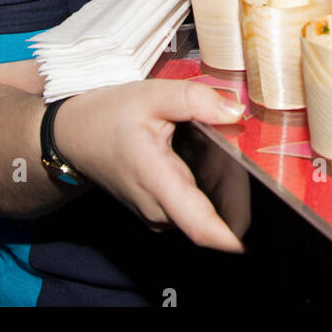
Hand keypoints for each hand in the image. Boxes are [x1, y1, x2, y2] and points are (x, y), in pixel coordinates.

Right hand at [55, 80, 247, 252]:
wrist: (74, 135)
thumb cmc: (109, 116)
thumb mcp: (151, 95)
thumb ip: (194, 100)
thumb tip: (235, 113)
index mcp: (157, 181)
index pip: (200, 226)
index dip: (232, 237)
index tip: (258, 235)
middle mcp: (158, 209)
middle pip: (212, 218)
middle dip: (240, 197)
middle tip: (254, 163)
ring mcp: (157, 215)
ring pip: (203, 214)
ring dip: (225, 193)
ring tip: (233, 158)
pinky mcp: (158, 212)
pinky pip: (193, 209)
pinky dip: (209, 192)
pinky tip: (214, 165)